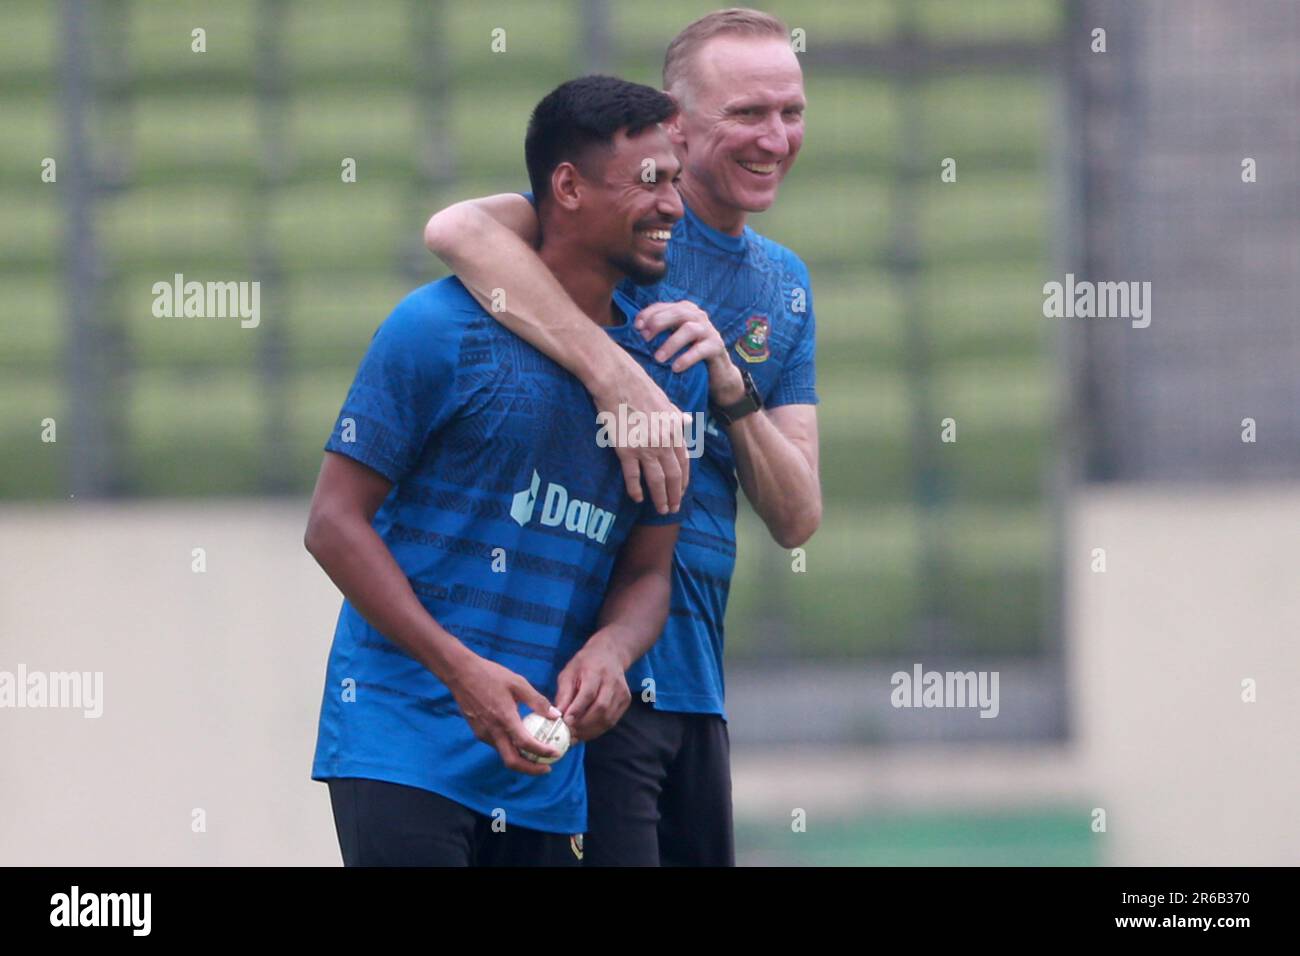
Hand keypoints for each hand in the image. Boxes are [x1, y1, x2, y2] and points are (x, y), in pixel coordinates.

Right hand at [444, 652, 561, 774]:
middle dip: (531, 769)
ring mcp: (483, 733)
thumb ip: (537, 701)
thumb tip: (555, 715)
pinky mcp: (478, 732)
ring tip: (536, 756)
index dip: (542, 752)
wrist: (461, 674)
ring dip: (521, 760)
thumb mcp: (518, 683)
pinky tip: (520, 741)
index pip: (525, 744)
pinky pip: (497, 745)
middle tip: (546, 768)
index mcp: (504, 718)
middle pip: (512, 761)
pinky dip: (510, 749)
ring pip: (504, 755)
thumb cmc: (491, 675)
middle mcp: (492, 731)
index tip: (555, 754)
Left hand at [554, 634, 630, 741]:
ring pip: (607, 718)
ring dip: (589, 731)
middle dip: (583, 725)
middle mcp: (612, 682)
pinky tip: (585, 732)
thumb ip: (563, 694)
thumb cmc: (584, 664)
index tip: (565, 722)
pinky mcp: (626, 701)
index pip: (588, 694)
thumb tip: (557, 716)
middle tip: (567, 734)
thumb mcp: (568, 673)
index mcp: (596, 671)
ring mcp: (622, 692)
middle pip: (600, 709)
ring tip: (574, 736)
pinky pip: (612, 721)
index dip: (577, 710)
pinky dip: (597, 730)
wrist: (609, 655)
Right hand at [590, 352, 690, 515]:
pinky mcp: (625, 449)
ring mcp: (645, 447)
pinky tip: (637, 499)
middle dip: (675, 495)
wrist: (616, 380)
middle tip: (673, 509)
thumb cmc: (639, 386)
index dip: (683, 480)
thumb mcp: (665, 400)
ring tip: (661, 510)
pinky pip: (633, 476)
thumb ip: (676, 416)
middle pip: (673, 475)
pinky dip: (635, 489)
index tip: (681, 492)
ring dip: (660, 498)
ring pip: (656, 480)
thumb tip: (687, 423)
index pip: (683, 462)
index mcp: (673, 430)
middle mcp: (663, 442)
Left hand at [635, 301, 744, 405]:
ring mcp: (709, 330)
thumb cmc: (689, 353)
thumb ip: (659, 333)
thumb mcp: (673, 340)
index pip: (664, 306)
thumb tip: (634, 333)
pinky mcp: (717, 346)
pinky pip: (701, 350)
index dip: (648, 314)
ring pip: (688, 329)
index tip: (636, 327)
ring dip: (671, 343)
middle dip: (658, 323)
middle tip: (645, 339)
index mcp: (685, 310)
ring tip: (658, 358)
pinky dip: (686, 358)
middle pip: (677, 313)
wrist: (717, 372)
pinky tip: (675, 368)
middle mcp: (698, 316)